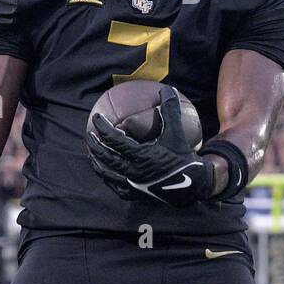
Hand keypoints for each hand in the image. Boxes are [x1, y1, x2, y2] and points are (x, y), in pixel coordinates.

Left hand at [86, 86, 213, 207]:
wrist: (193, 185)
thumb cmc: (183, 157)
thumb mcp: (177, 133)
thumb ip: (171, 110)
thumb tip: (167, 89)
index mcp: (140, 156)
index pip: (114, 140)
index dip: (102, 128)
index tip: (96, 118)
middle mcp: (133, 172)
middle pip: (106, 157)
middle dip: (95, 145)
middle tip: (89, 134)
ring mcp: (133, 185)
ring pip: (107, 174)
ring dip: (97, 162)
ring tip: (92, 153)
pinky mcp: (135, 195)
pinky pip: (115, 187)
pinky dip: (107, 178)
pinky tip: (105, 173)